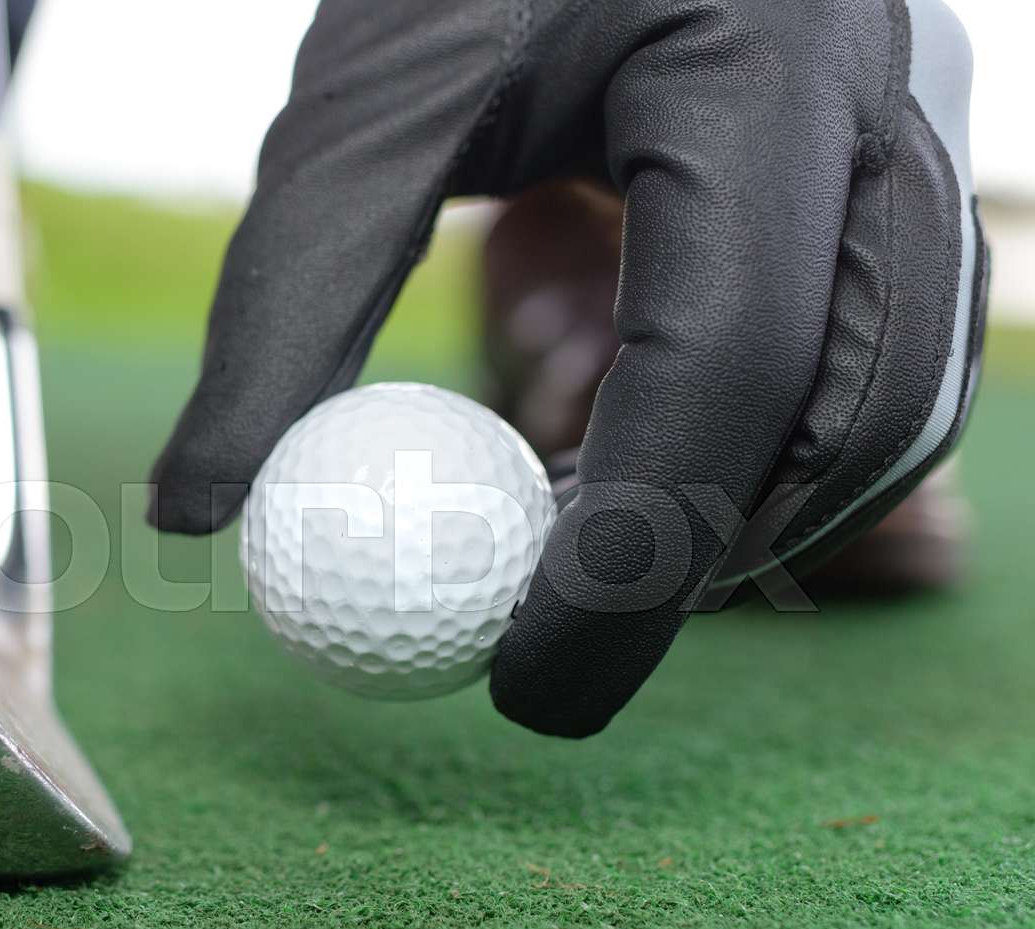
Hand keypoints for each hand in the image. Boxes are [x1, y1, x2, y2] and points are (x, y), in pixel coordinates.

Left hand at [148, 0, 987, 736]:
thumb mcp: (361, 101)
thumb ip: (286, 297)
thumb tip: (197, 513)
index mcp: (757, 63)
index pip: (734, 356)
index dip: (635, 554)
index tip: (517, 683)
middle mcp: (883, 101)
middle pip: (855, 410)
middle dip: (709, 567)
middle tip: (553, 659)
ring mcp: (912, 139)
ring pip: (891, 406)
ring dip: (749, 527)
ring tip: (581, 567)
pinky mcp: (890, 178)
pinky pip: (873, 361)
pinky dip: (764, 460)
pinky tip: (636, 475)